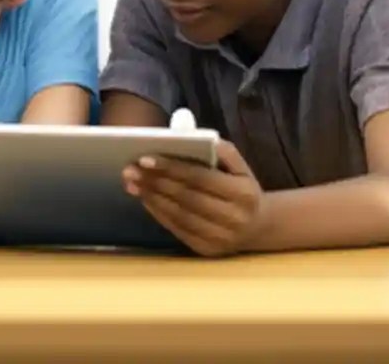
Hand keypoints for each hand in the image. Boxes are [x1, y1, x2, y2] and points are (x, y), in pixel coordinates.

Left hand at [123, 140, 265, 256]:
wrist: (258, 226)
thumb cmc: (241, 188)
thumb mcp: (239, 166)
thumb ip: (221, 151)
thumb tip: (189, 137)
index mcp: (243, 193)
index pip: (200, 178)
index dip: (171, 168)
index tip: (145, 158)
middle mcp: (234, 218)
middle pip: (187, 198)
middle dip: (156, 182)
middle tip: (130, 169)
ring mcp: (221, 238)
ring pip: (179, 216)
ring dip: (152, 198)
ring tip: (133, 183)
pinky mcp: (207, 250)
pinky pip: (178, 230)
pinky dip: (158, 213)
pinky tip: (146, 198)